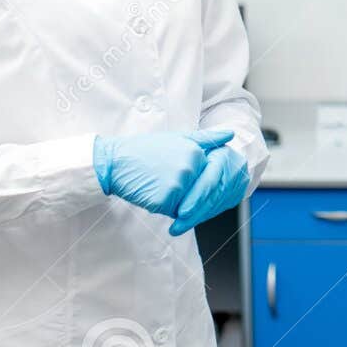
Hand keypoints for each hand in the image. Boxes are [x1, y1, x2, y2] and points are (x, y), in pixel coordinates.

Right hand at [93, 130, 232, 217]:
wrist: (115, 161)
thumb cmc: (145, 150)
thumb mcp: (178, 139)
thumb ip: (207, 139)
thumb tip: (231, 134)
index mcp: (196, 153)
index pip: (206, 177)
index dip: (192, 180)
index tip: (175, 175)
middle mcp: (190, 169)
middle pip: (196, 192)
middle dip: (183, 192)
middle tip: (164, 180)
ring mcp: (177, 186)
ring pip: (184, 203)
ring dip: (172, 199)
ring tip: (155, 182)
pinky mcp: (164, 201)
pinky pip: (169, 211)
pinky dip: (160, 206)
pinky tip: (148, 190)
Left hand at [168, 143, 250, 235]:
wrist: (222, 154)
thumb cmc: (204, 147)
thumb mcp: (199, 139)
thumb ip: (207, 137)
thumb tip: (229, 134)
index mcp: (226, 157)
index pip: (211, 181)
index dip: (196, 197)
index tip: (181, 211)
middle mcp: (236, 172)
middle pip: (214, 197)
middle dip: (195, 213)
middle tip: (177, 225)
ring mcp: (237, 186)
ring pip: (216, 206)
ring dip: (197, 218)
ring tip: (178, 227)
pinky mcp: (235, 196)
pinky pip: (218, 209)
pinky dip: (203, 216)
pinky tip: (189, 221)